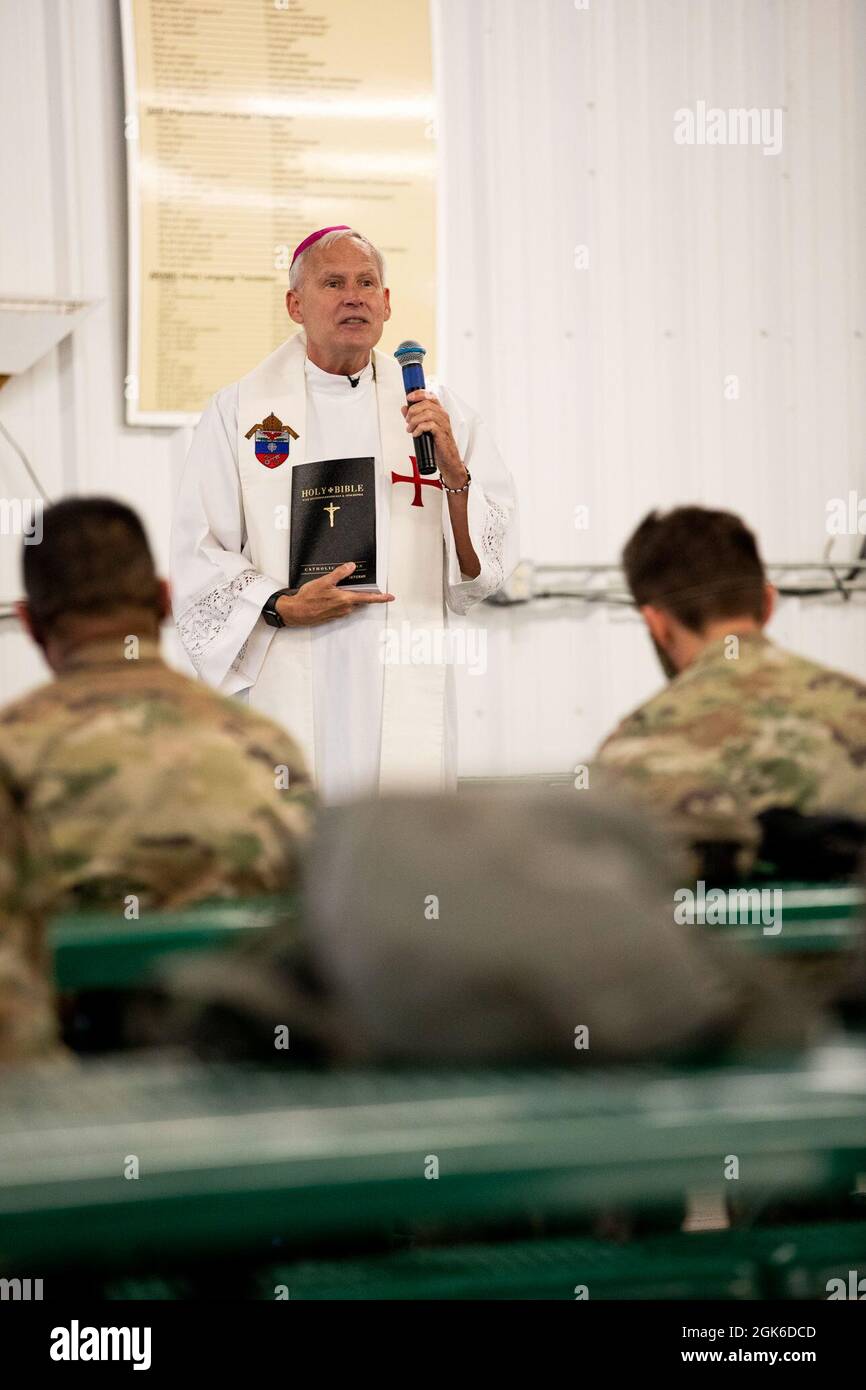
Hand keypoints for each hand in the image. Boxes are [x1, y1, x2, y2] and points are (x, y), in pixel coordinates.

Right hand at [276, 563, 393, 627]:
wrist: (296, 612)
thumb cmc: (308, 599)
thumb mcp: (324, 581)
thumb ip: (340, 574)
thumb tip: (351, 566)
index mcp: (345, 600)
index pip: (368, 598)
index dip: (380, 598)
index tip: (390, 597)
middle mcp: (345, 609)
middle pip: (359, 600)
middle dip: (361, 593)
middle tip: (359, 586)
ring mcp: (339, 614)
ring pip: (350, 604)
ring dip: (348, 597)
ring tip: (339, 589)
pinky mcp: (332, 617)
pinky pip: (342, 608)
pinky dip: (340, 601)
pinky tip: (331, 596)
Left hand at [402, 389, 466, 486]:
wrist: (447, 458)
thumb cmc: (437, 443)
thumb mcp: (423, 427)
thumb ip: (414, 416)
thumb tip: (404, 408)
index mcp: (439, 411)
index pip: (430, 396)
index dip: (419, 394)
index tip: (409, 398)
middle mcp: (442, 415)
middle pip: (426, 404)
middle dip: (413, 411)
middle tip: (407, 420)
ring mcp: (443, 424)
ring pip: (427, 413)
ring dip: (415, 421)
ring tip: (410, 429)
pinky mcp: (442, 433)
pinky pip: (429, 425)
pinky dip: (419, 428)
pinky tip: (416, 434)